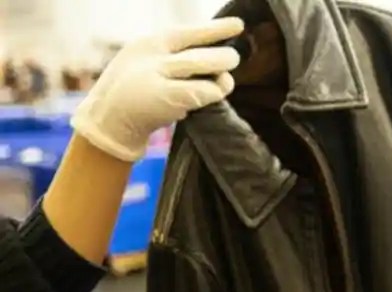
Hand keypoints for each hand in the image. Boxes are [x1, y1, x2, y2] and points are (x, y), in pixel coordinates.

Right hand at [72, 18, 243, 161]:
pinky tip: (216, 94)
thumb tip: (212, 55)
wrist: (107, 121)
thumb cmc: (131, 93)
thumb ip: (173, 57)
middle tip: (233, 59)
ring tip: (225, 79)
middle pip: (198, 52)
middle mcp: (152, 57)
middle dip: (222, 57)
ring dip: (222, 74)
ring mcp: (157, 77)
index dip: (214, 29)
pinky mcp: (166, 98)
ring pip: (202, 66)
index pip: (186, 33)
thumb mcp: (145, 64)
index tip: (238, 25)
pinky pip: (202, 91)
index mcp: (147, 45)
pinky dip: (214, 92)